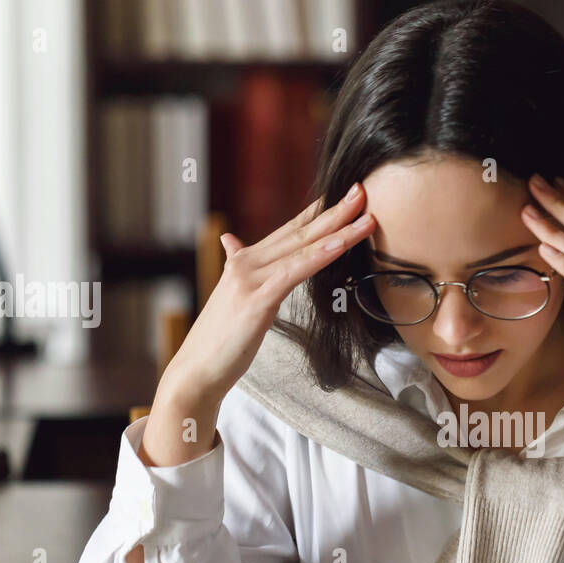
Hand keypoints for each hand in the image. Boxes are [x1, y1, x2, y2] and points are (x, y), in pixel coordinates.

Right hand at [141, 185, 375, 465]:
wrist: (196, 371)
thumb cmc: (219, 341)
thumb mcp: (232, 298)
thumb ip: (237, 267)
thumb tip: (231, 242)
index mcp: (245, 261)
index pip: (289, 230)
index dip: (317, 211)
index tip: (344, 195)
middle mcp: (247, 262)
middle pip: (300, 231)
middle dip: (334, 210)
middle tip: (363, 189)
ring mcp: (250, 279)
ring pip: (303, 248)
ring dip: (338, 229)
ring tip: (366, 213)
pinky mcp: (257, 300)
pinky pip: (295, 273)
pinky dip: (320, 256)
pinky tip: (340, 244)